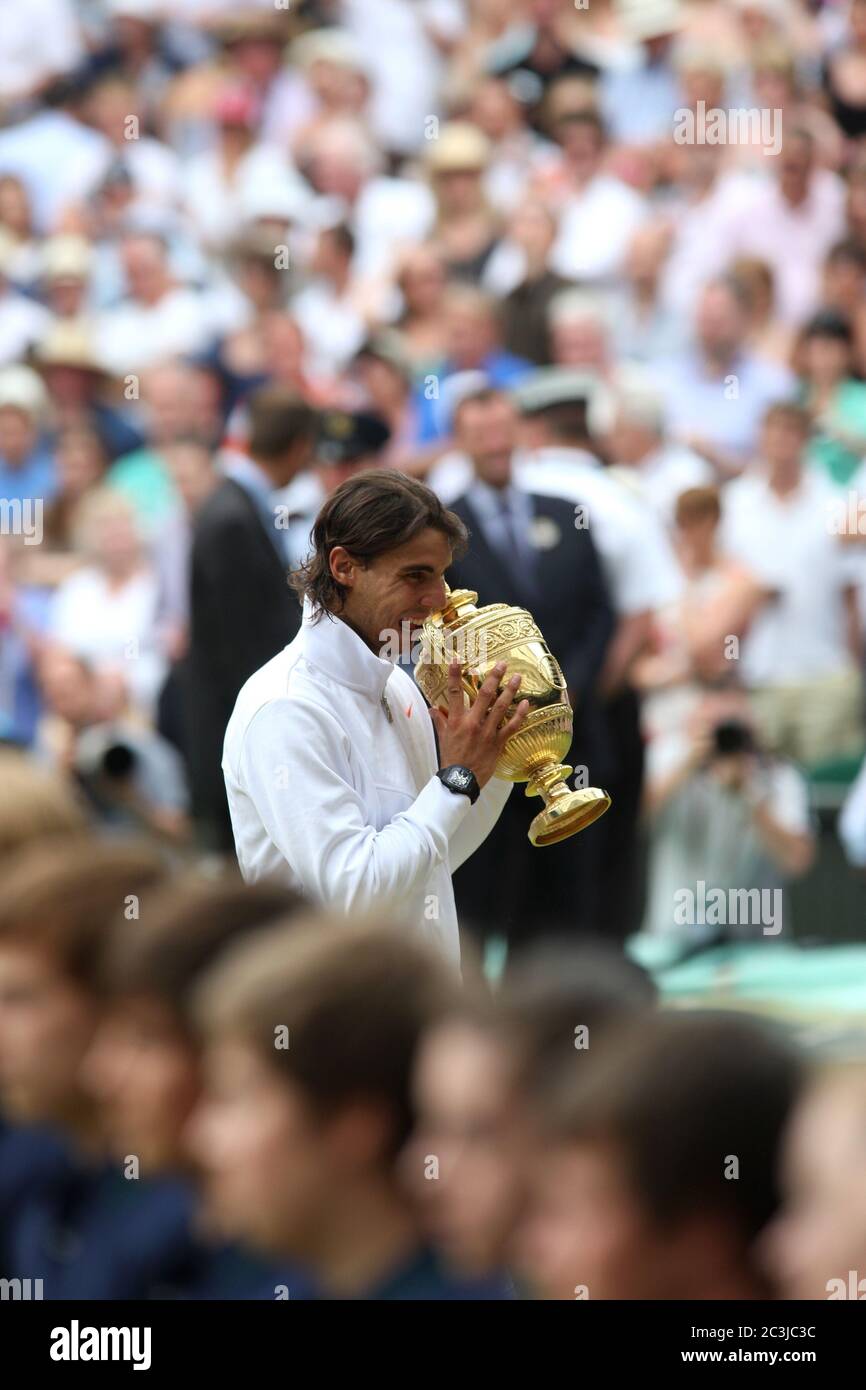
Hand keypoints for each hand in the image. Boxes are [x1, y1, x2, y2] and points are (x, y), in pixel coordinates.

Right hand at [430, 659, 529, 787]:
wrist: (461, 780)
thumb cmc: (451, 759)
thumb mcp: (442, 738)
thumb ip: (439, 721)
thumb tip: (432, 709)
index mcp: (456, 721)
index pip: (453, 693)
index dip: (454, 675)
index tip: (456, 659)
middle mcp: (472, 723)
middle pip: (484, 695)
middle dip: (494, 677)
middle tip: (502, 664)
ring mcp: (487, 732)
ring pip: (501, 707)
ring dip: (510, 691)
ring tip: (518, 677)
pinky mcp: (498, 742)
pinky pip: (512, 726)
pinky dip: (520, 714)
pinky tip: (526, 703)